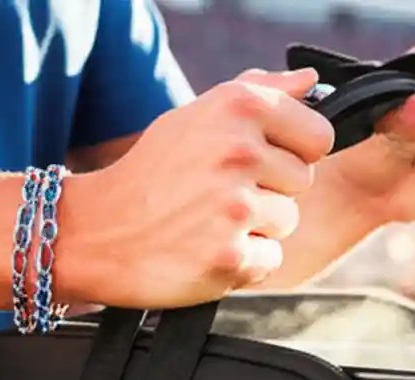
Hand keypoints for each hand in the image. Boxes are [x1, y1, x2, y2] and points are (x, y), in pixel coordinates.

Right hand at [59, 69, 334, 307]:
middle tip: (218, 192)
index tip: (259, 158)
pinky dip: (243, 261)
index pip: (319, 135)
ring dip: (258, 227)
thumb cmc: (155, 173)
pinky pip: (270, 259)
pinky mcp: (231, 256)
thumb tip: (309, 82)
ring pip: (289, 221)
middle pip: (304, 181)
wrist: (96, 232)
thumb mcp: (197, 118)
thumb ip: (259, 94)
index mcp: (237, 108)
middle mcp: (238, 152)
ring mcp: (234, 207)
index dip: (294, 150)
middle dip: (270, 189)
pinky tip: (205, 248)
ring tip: (209, 220)